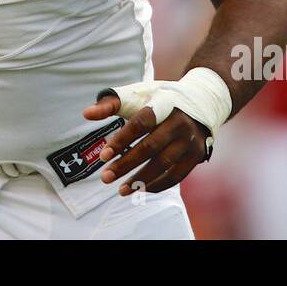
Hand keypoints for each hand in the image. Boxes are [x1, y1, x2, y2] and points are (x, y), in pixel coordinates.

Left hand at [82, 94, 210, 196]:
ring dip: (140, 180)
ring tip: (120, 190)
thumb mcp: (138, 95)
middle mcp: (179, 123)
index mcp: (163, 104)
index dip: (121, 140)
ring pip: (164, 165)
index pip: (140, 123)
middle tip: (105, 177)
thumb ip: (111, 104)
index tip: (103, 156)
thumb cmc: (159, 100)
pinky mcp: (196, 156)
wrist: (200, 102)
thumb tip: (86, 114)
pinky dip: (157, 185)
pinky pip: (176, 176)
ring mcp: (189, 141)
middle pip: (150, 147)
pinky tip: (140, 189)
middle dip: (126, 164)